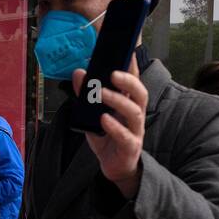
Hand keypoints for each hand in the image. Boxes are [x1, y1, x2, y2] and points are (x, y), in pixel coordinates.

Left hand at [72, 68, 146, 197]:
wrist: (115, 167)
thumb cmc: (107, 138)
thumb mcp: (92, 114)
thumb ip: (85, 95)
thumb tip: (78, 72)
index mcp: (128, 103)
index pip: (133, 80)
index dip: (131, 65)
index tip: (125, 51)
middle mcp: (135, 114)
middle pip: (140, 93)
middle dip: (128, 81)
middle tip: (112, 73)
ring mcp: (135, 131)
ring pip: (134, 112)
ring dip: (117, 100)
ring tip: (101, 93)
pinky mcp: (131, 147)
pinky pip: (126, 136)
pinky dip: (115, 127)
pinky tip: (104, 119)